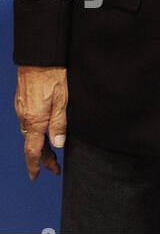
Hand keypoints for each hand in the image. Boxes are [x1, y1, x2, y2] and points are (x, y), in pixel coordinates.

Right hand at [14, 65, 67, 180]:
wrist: (39, 57)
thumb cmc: (54, 75)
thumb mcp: (63, 99)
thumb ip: (60, 123)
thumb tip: (58, 145)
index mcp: (36, 120)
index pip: (34, 150)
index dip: (37, 165)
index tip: (38, 176)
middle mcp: (25, 117)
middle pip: (32, 144)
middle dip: (43, 158)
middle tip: (54, 167)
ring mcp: (21, 109)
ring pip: (29, 133)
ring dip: (40, 144)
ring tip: (53, 152)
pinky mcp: (22, 102)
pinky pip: (27, 122)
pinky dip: (35, 131)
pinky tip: (44, 130)